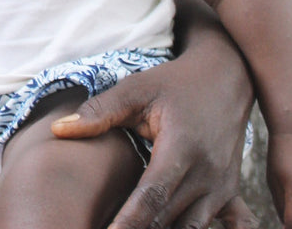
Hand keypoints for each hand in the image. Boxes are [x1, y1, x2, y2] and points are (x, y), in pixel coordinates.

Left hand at [51, 51, 255, 228]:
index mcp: (181, 148)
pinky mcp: (232, 194)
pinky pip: (234, 228)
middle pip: (168, 219)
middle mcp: (207, 175)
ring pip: (192, 228)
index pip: (152, 196)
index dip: (128, 222)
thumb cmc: (173, 83)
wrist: (224, 78)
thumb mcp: (135, 89)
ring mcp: (224, 188)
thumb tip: (58, 130)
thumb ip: (99, 111)